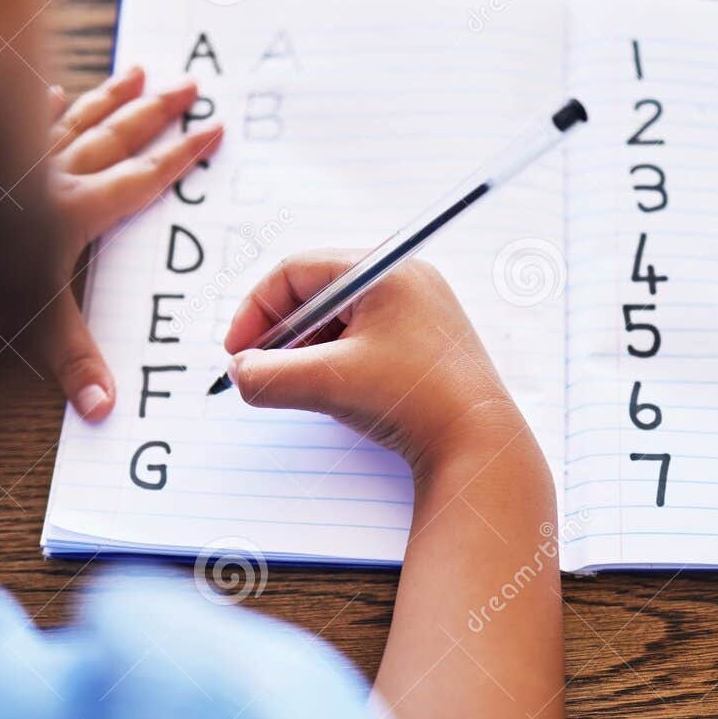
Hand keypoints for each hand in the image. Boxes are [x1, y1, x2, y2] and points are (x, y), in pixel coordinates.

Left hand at [39, 67, 222, 418]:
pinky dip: (41, 103)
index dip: (180, 156)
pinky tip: (50, 91)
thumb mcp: (26, 320)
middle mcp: (51, 171)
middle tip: (190, 85)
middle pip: (116, 135)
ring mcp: (14, 153)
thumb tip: (107, 410)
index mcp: (75, 209)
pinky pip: (20, 116)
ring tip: (138, 71)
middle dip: (156, 111)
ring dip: (109, 96)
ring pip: (75, 115)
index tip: (213, 129)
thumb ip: (71, 362)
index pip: (141, 178)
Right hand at [222, 250, 529, 470]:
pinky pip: (362, 340)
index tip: (237, 350)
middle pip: (318, 293)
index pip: (298, 271)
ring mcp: (418, 313)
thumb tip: (239, 374)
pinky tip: (329, 392)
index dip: (257, 310)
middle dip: (281, 333)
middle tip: (258, 370)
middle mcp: (406, 282)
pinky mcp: (422, 345)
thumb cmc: (415, 402)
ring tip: (293, 386)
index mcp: (387, 270)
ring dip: (305, 351)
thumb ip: (269, 375)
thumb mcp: (329, 384)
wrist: (480, 448)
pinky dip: (334, 362)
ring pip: (338, 320)